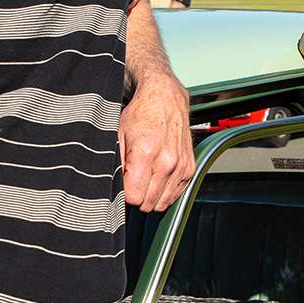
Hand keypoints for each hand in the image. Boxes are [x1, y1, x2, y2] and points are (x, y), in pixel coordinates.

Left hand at [119, 73, 194, 211]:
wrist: (165, 98)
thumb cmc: (140, 114)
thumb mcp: (118, 135)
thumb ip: (116, 164)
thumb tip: (114, 188)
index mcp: (147, 152)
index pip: (133, 197)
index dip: (124, 194)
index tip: (122, 185)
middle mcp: (168, 161)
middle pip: (148, 204)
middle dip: (137, 198)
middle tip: (131, 182)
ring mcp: (181, 166)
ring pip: (161, 203)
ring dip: (150, 197)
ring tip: (144, 180)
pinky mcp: (189, 168)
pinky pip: (174, 195)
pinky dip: (164, 192)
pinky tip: (156, 178)